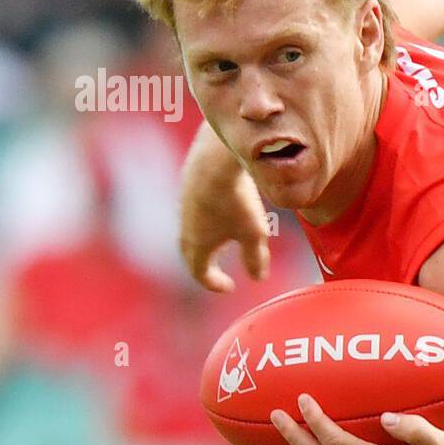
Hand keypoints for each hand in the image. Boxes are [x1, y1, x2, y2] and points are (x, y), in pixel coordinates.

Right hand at [179, 124, 270, 292]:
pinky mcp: (189, 186)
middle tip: (216, 272)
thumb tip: (258, 278)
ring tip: (221, 242)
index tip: (229, 287)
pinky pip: (193, 212)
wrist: (216, 158)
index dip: (213, 283)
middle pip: (190, 254)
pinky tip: (220, 212)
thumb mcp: (254, 233)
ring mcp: (185, 206)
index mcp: (198, 245)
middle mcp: (186, 227)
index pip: (199, 273)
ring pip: (190, 231)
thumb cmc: (237, 200)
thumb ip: (255, 258)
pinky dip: (204, 221)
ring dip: (203, 242)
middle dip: (203, 266)